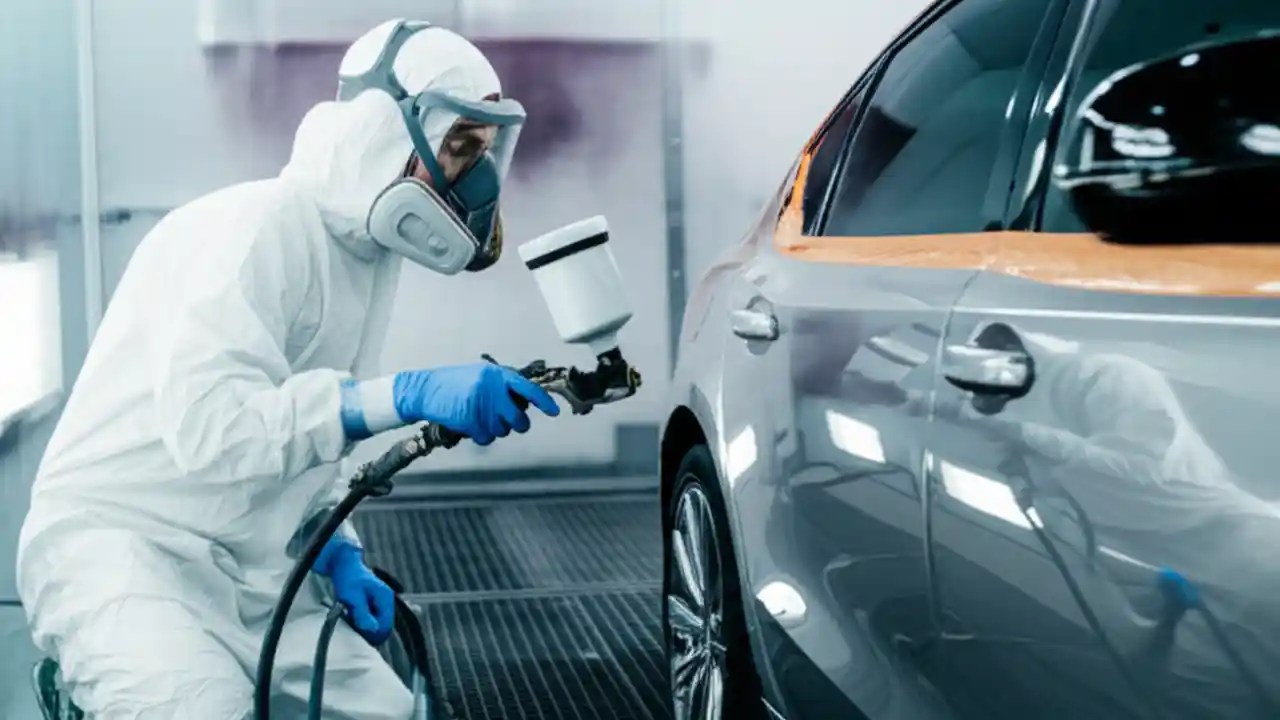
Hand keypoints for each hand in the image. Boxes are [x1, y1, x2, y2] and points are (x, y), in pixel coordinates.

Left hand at [313, 538, 394, 645]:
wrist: (343, 564)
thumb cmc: (348, 578)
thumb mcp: (353, 597)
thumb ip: (363, 613)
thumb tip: (373, 630)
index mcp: (386, 598)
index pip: (386, 625)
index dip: (373, 633)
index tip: (357, 632)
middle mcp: (387, 601)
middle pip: (383, 626)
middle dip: (368, 630)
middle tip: (352, 625)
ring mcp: (381, 603)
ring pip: (377, 624)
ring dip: (365, 626)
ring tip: (351, 619)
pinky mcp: (375, 605)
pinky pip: (372, 619)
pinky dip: (363, 621)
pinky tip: (353, 616)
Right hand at [393, 362, 559, 444]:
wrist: (425, 389)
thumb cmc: (454, 383)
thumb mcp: (481, 375)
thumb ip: (503, 386)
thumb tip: (525, 402)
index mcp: (497, 375)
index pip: (528, 389)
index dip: (544, 401)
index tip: (554, 412)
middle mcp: (492, 390)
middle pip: (519, 419)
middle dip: (516, 425)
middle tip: (505, 421)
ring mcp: (481, 406)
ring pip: (503, 431)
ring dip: (494, 429)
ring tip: (478, 416)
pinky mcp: (470, 421)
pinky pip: (487, 438)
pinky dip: (480, 436)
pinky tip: (469, 424)